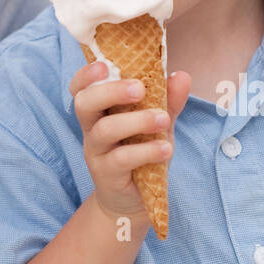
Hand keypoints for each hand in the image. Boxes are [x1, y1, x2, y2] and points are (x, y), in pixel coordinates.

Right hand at [70, 61, 191, 222]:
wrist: (135, 199)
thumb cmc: (141, 152)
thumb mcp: (157, 124)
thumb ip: (167, 101)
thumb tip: (182, 75)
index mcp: (100, 110)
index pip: (80, 87)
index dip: (86, 74)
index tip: (105, 65)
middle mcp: (92, 128)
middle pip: (85, 103)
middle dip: (111, 91)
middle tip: (139, 89)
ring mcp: (96, 152)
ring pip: (105, 130)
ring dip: (136, 121)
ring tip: (163, 120)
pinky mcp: (107, 174)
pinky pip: (121, 159)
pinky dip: (146, 151)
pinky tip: (166, 149)